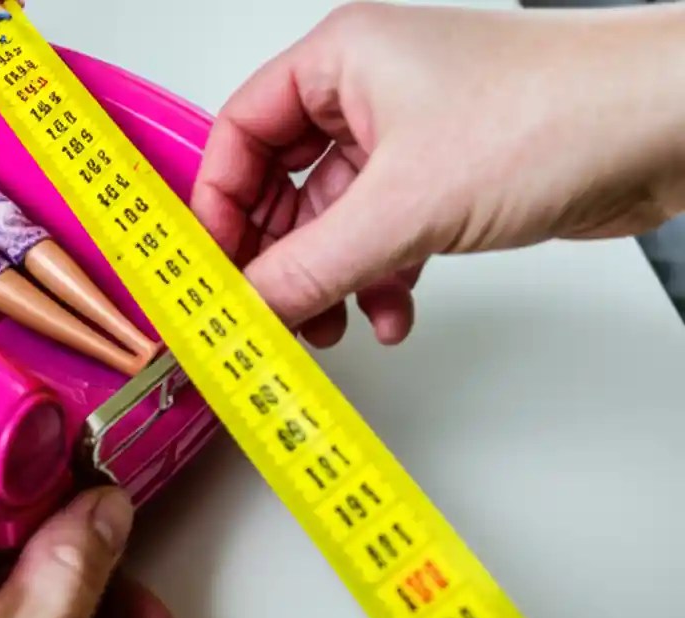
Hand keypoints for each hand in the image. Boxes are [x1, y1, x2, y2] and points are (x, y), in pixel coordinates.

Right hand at [191, 2, 684, 347]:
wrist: (668, 127)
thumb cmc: (558, 112)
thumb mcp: (404, 205)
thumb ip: (310, 264)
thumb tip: (245, 306)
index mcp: (340, 60)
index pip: (239, 133)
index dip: (217, 205)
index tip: (208, 269)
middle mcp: (367, 92)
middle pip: (281, 184)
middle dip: (277, 258)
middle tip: (264, 312)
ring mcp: (409, 136)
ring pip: (333, 220)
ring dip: (328, 281)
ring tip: (329, 327)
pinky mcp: (445, 178)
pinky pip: (382, 237)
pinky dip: (379, 282)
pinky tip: (393, 316)